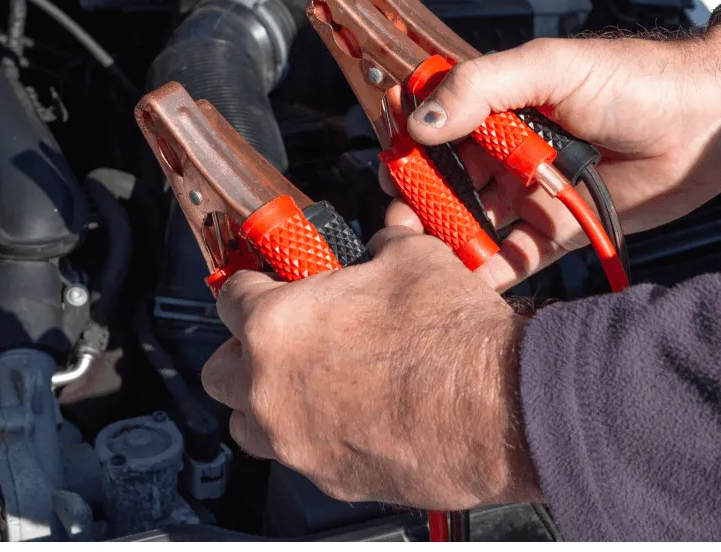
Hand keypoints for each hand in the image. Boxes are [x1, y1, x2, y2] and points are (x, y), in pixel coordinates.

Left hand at [200, 226, 541, 509]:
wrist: (501, 407)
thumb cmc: (454, 338)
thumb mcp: (412, 258)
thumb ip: (380, 247)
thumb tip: (383, 241)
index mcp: (276, 324)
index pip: (229, 298)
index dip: (249, 286)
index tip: (261, 286)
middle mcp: (270, 388)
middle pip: (220, 370)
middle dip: (244, 352)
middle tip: (280, 338)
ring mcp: (296, 441)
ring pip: (247, 424)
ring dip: (265, 403)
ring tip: (305, 384)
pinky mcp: (330, 479)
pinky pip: (299, 456)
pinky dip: (312, 436)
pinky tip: (351, 417)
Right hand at [387, 15, 720, 289]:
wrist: (708, 124)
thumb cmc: (636, 80)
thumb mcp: (551, 67)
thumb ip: (482, 87)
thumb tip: (420, 120)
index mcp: (496, 103)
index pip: (433, 125)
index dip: (407, 146)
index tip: (391, 167)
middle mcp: (504, 149)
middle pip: (443, 180)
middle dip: (419, 201)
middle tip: (402, 223)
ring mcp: (527, 191)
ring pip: (471, 220)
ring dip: (446, 238)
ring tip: (425, 258)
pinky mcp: (555, 230)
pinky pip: (511, 255)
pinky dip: (486, 270)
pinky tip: (466, 281)